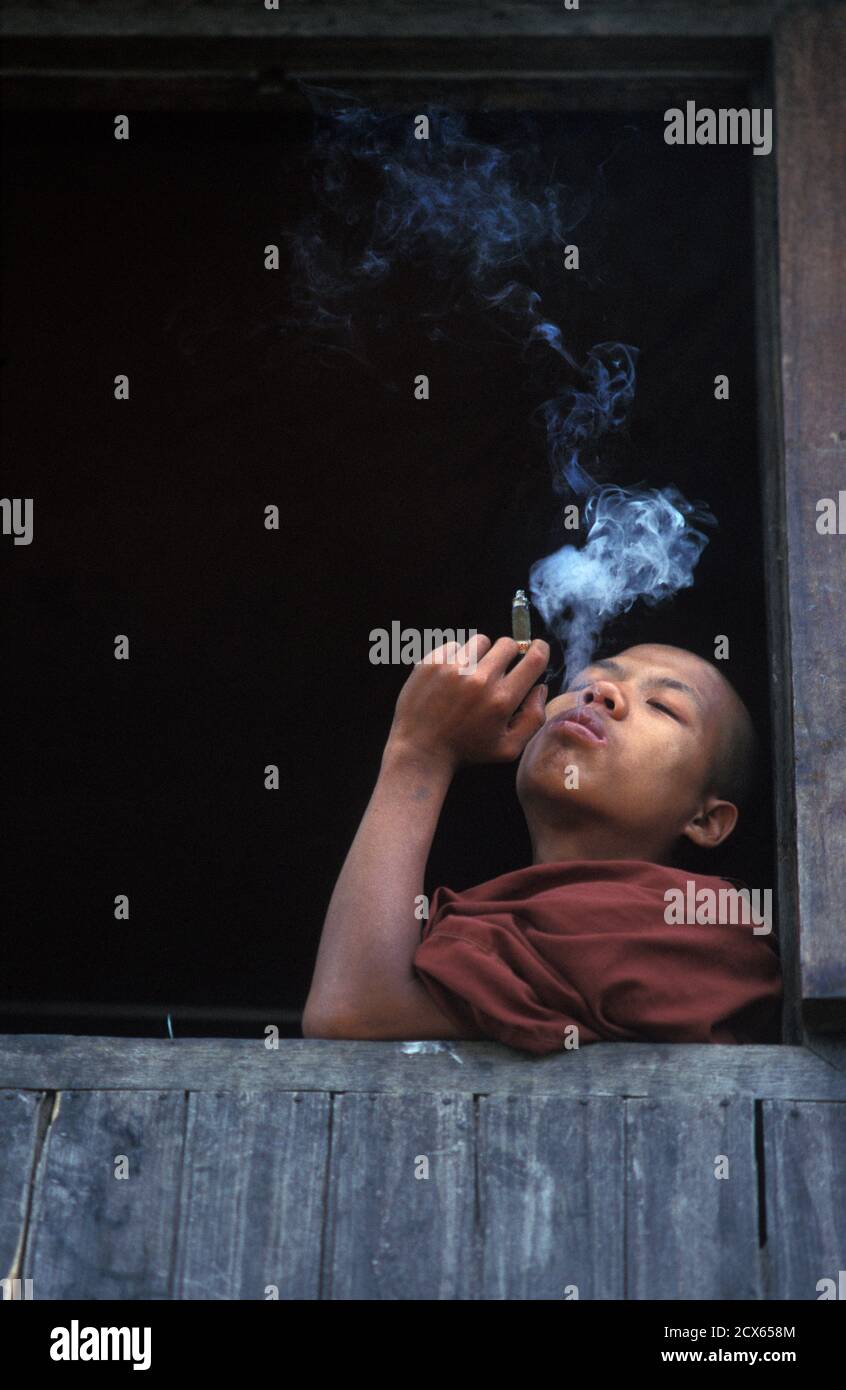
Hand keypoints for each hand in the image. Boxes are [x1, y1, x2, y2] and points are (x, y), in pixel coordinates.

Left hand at [386, 633, 549, 770]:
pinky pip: (454, 645)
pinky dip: (456, 657)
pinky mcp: (432, 662)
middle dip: (509, 654)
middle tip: (499, 670)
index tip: (536, 648)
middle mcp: (480, 680)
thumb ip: (533, 718)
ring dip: (482, 654)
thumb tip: (540, 687)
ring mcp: (453, 668)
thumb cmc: (466, 750)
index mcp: (502, 700)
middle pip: (508, 644)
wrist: (419, 750)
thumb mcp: (508, 748)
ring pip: (481, 641)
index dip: (540, 649)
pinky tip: (450, 677)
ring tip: (472, 674)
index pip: (534, 659)